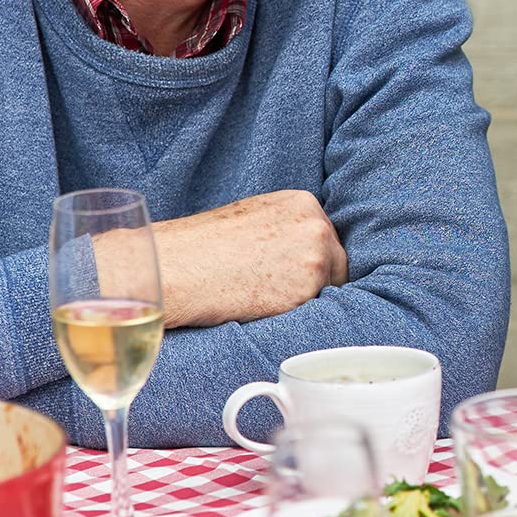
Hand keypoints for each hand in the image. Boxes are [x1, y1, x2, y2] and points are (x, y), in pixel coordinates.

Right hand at [151, 190, 349, 327]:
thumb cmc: (205, 246)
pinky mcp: (308, 287)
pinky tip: (264, 305)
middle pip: (336, 263)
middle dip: (316, 280)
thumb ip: (286, 227)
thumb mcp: (254, 217)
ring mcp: (315, 255)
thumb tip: (302, 249)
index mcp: (303, 202)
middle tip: (278, 290)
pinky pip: (315, 308)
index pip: (326, 238)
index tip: (290, 273)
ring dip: (306, 298)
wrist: (180, 267)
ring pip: (328, 288)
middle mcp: (316, 224)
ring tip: (264, 295)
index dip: (309, 261)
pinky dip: (295, 313)